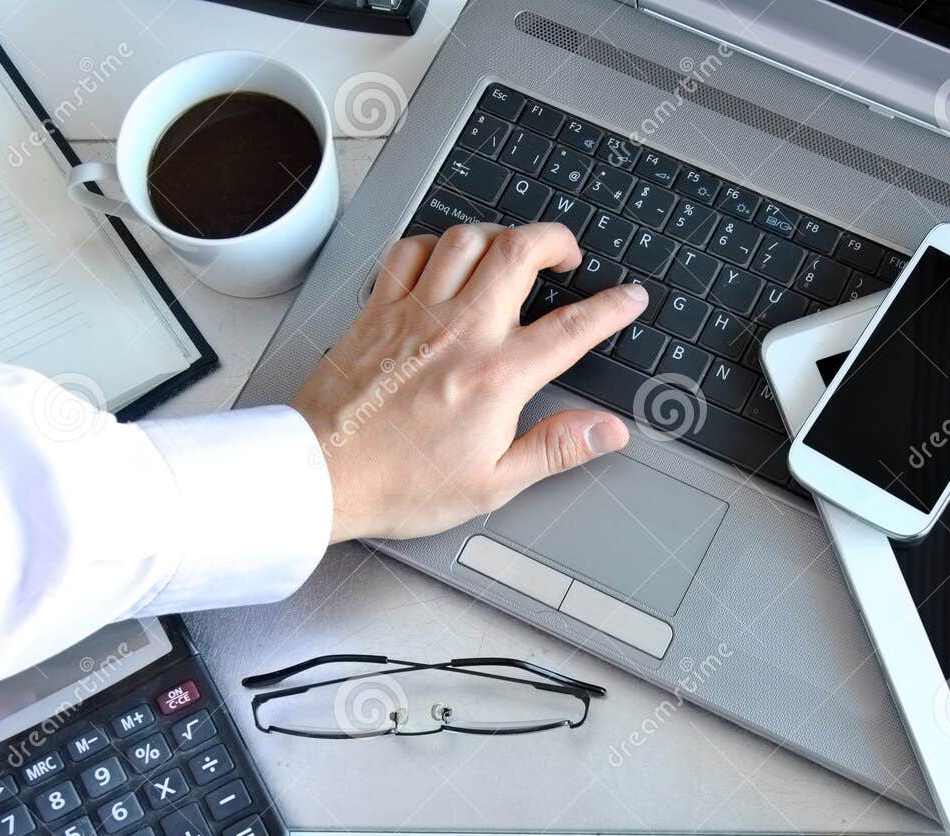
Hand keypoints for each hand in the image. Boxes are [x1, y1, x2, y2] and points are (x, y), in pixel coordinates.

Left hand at [290, 222, 646, 542]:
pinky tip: (445, 261)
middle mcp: (459, 332)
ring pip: (467, 239)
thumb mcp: (492, 484)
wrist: (322, 476)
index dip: (610, 307)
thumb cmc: (399, 485)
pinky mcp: (377, 311)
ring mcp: (415, 314)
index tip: (628, 297)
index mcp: (496, 377)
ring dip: (498, 236)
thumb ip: (556, 449)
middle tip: (566, 255)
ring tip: (511, 253)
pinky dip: (435, 244)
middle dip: (555, 240)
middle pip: (519, 251)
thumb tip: (608, 431)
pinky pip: (410, 251)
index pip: (572, 327)